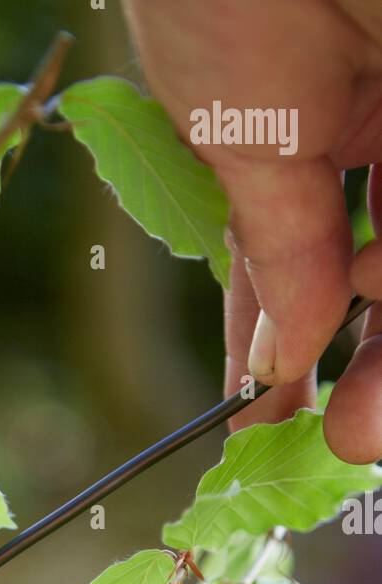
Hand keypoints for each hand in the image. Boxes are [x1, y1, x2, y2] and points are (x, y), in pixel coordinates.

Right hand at [123, 0, 381, 460]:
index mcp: (312, 117)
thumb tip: (288, 350)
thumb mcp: (239, 136)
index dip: (282, 343)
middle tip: (338, 443)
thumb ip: (276, 247)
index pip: (300, 257)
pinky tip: (377, 372)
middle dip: (361, 363)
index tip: (264, 422)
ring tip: (358, 430)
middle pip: (380, 269)